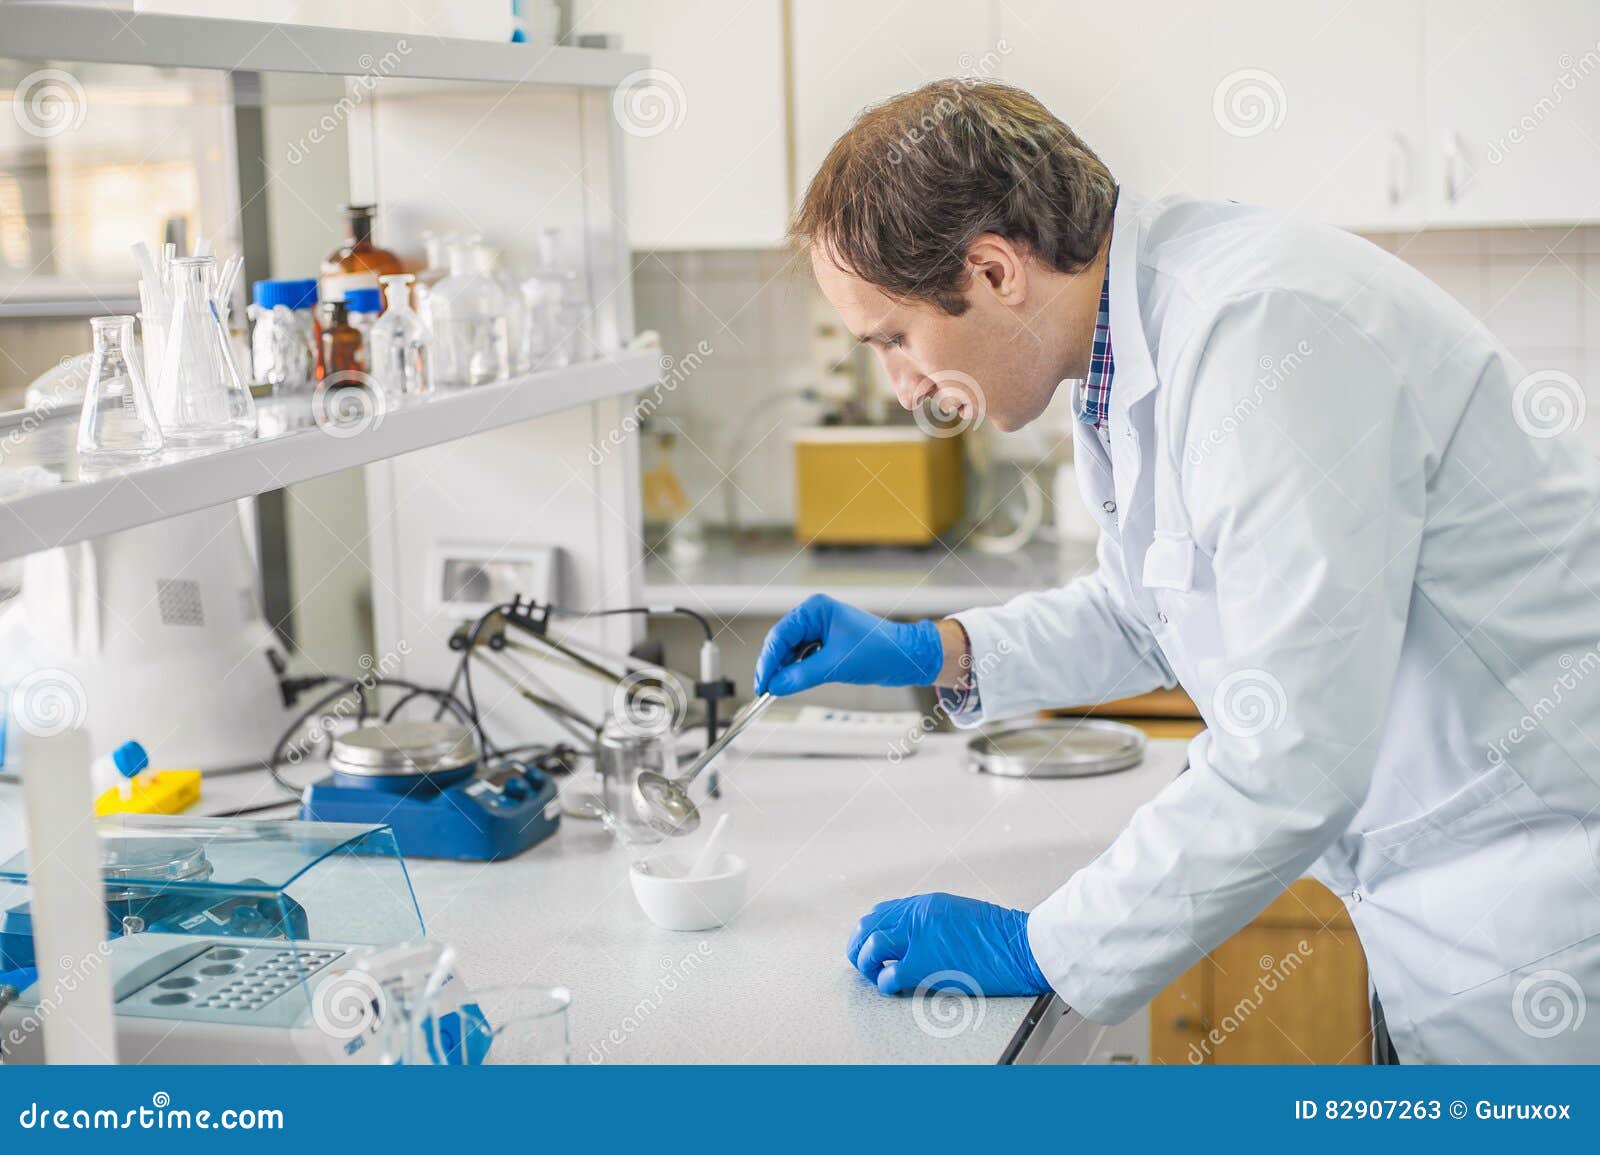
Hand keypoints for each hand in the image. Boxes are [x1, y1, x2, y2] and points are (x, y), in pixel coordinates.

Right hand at [753, 594, 942, 695]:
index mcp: (816, 609)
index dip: (768, 661)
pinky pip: (804, 657)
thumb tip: (776, 686)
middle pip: (782, 642)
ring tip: (779, 689)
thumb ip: (802, 675)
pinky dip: (797, 670)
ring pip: (792, 651)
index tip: (762, 684)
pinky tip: (794, 681)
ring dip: (785, 669)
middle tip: (766, 690)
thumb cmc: (880, 651)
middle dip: (774, 666)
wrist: (907, 657)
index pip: (781, 635)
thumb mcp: (836, 665)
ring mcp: (821, 628)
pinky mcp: (828, 643)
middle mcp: (816, 615)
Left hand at [845, 892, 1051, 996]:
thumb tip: (912, 938)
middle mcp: (917, 917)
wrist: (1020, 948)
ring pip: (871, 947)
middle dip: (859, 945)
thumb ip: (932, 922)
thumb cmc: (1000, 937)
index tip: (868, 942)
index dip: (870, 929)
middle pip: (869, 926)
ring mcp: (918, 939)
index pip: (882, 912)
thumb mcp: (960, 915)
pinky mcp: (924, 965)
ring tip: (875, 974)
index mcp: (927, 904)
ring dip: (867, 963)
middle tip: (862, 961)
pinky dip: (884, 982)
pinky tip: (892, 986)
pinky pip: (888, 974)